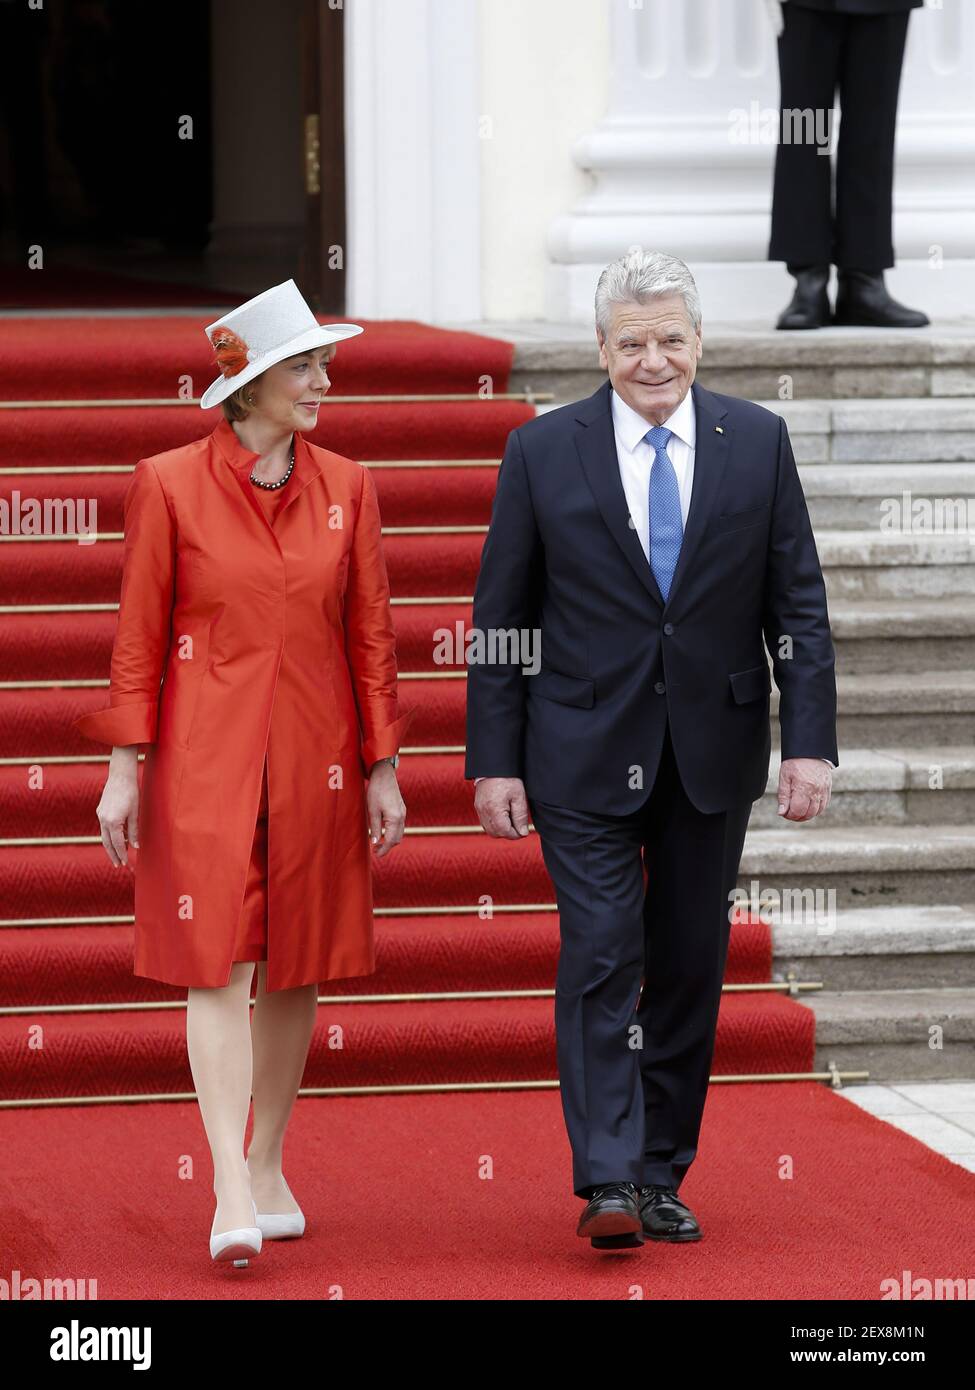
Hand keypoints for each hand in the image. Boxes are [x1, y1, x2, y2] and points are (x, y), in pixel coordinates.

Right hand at [98, 746, 140, 868]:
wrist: (120, 776)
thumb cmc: (131, 793)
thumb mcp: (135, 813)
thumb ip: (134, 831)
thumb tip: (135, 846)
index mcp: (112, 822)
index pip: (117, 844)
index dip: (122, 854)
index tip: (125, 863)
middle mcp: (103, 820)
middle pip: (107, 843)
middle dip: (113, 855)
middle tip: (119, 865)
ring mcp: (100, 815)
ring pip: (104, 836)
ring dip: (111, 846)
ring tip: (118, 856)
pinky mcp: (100, 811)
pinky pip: (104, 827)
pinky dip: (110, 835)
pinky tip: (118, 839)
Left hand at [367, 760, 405, 857]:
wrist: (384, 775)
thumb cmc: (376, 791)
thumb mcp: (372, 810)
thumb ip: (375, 828)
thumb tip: (375, 842)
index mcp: (395, 818)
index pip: (391, 840)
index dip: (384, 850)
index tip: (376, 854)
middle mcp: (402, 817)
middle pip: (397, 838)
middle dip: (387, 846)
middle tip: (375, 850)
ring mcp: (403, 812)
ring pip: (399, 832)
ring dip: (390, 839)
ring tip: (378, 842)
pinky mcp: (401, 809)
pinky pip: (399, 825)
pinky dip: (393, 832)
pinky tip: (383, 831)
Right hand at [474, 777, 530, 839]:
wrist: (493, 766)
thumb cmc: (508, 779)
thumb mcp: (519, 797)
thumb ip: (520, 816)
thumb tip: (523, 832)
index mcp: (494, 809)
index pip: (505, 832)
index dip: (516, 834)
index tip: (524, 830)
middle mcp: (484, 811)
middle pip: (496, 833)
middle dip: (508, 833)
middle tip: (518, 826)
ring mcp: (479, 809)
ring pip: (489, 830)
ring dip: (501, 830)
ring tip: (511, 821)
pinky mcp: (478, 806)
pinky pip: (485, 823)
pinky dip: (494, 825)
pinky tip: (503, 817)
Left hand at [777, 758, 831, 821]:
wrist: (810, 750)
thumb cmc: (795, 762)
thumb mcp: (785, 777)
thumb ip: (783, 796)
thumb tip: (782, 812)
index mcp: (803, 788)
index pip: (797, 811)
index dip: (789, 815)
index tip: (784, 812)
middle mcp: (816, 791)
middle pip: (808, 814)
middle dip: (797, 817)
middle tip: (789, 812)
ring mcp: (824, 790)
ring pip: (817, 812)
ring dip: (806, 815)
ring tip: (798, 810)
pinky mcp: (828, 789)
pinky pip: (823, 805)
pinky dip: (815, 810)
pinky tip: (808, 806)